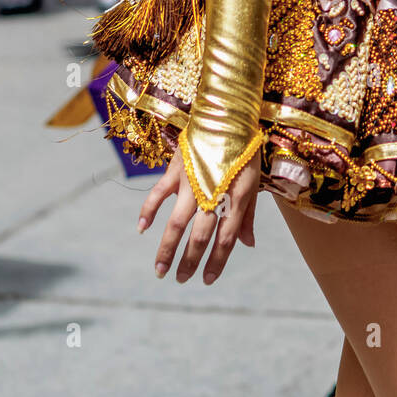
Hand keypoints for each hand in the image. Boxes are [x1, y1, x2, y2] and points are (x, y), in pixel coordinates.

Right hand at [138, 147, 259, 284]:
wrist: (227, 117)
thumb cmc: (244, 152)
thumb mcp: (253, 183)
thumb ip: (248, 216)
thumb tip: (248, 245)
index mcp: (236, 198)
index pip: (225, 239)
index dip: (217, 262)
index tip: (207, 280)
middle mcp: (213, 194)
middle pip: (200, 237)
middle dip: (189, 262)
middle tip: (181, 280)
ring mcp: (192, 183)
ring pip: (176, 224)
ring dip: (167, 249)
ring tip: (160, 270)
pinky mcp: (176, 170)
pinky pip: (158, 195)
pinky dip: (148, 212)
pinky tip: (142, 230)